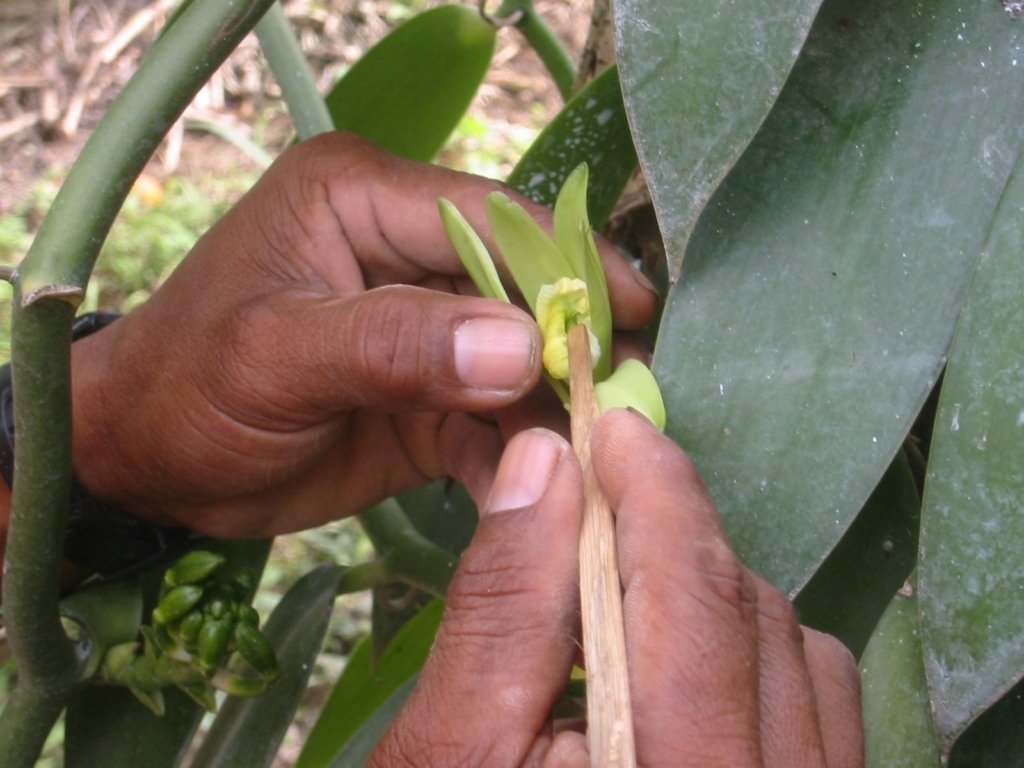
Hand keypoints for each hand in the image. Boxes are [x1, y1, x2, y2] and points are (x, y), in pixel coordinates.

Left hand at [67, 133, 655, 537]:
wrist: (145, 464)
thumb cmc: (187, 387)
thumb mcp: (278, 357)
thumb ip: (396, 344)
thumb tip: (522, 348)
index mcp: (362, 200)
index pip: (489, 217)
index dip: (565, 265)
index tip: (632, 318)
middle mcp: (404, 251)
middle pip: (520, 289)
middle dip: (574, 344)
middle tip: (632, 398)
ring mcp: (423, 326)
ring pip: (519, 358)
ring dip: (558, 405)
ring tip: (607, 450)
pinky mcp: (429, 393)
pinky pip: (495, 416)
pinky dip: (522, 450)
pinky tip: (549, 485)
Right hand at [373, 409, 863, 766]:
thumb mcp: (449, 754)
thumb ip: (502, 608)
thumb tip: (543, 467)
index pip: (696, 600)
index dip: (656, 493)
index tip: (611, 429)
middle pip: (748, 614)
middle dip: (672, 534)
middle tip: (599, 498)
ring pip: (796, 649)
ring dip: (714, 590)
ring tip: (630, 587)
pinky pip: (824, 704)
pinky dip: (758, 647)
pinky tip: (687, 656)